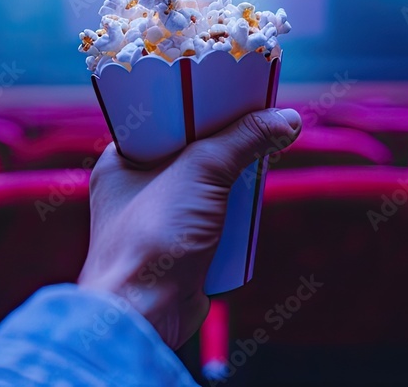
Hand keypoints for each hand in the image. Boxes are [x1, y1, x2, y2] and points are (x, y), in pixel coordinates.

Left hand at [77, 108, 301, 348]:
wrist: (145, 313)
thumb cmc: (153, 237)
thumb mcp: (202, 171)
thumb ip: (243, 140)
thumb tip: (286, 118)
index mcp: (121, 162)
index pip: (162, 120)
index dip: (196, 105)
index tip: (232, 93)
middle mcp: (134, 190)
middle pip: (189, 152)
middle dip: (224, 142)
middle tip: (258, 123)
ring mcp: (158, 223)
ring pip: (204, 188)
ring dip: (233, 179)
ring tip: (263, 157)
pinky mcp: (180, 251)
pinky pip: (213, 221)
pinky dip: (234, 214)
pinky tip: (254, 203)